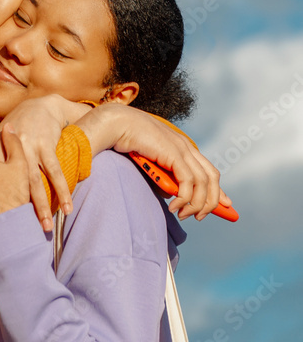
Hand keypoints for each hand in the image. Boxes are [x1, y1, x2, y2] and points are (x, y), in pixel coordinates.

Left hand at [0, 96, 93, 230]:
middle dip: (15, 210)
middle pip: (10, 185)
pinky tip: (68, 208)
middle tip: (17, 235)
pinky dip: (63, 191)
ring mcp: (28, 146)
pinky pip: (55, 172)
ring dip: (42, 206)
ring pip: (34, 182)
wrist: (41, 106)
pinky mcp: (46, 145)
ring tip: (46, 227)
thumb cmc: (15, 127)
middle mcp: (7, 149)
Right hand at [77, 103, 230, 219]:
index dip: (218, 189)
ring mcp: (182, 149)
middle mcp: (186, 147)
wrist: (116, 125)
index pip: (208, 170)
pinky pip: (188, 182)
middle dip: (213, 201)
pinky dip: (185, 198)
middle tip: (200, 216)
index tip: (226, 205)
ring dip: (197, 204)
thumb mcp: (150, 164)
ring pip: (203, 183)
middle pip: (212, 177)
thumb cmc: (128, 142)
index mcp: (182, 146)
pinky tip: (175, 207)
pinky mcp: (174, 153)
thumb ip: (163, 178)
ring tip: (184, 215)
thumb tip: (172, 195)